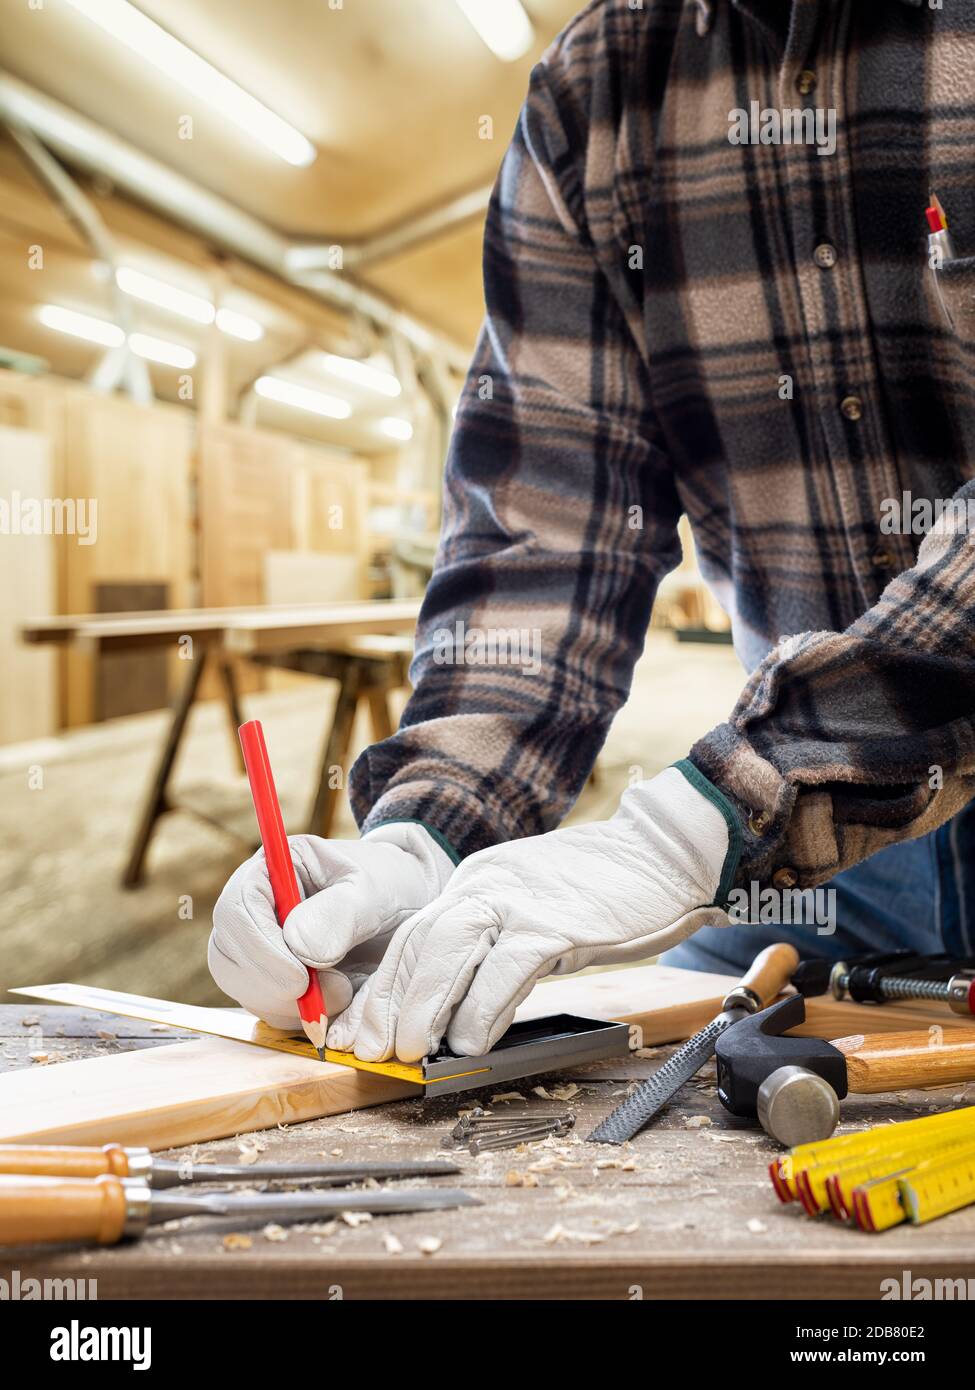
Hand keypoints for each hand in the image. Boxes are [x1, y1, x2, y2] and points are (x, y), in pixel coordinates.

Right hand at [208, 823, 454, 1031]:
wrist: (409, 907)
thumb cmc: (388, 885)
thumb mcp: (376, 888)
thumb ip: (341, 911)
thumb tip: (298, 946)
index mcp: (271, 871)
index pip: (237, 911)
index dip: (259, 950)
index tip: (299, 978)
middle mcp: (254, 911)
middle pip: (229, 958)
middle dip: (276, 987)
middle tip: (335, 992)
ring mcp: (259, 950)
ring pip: (248, 991)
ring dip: (293, 1007)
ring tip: (347, 991)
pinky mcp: (274, 984)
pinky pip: (272, 1012)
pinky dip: (303, 1018)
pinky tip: (340, 1003)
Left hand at [332, 764, 739, 1061]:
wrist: (663, 854)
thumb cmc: (602, 894)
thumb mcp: (532, 918)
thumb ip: (495, 959)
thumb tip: (461, 1024)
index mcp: (476, 882)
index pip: (413, 936)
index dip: (384, 987)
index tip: (361, 1030)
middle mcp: (486, 883)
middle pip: (419, 941)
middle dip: (388, 1000)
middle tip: (371, 1050)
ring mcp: (519, 899)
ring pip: (448, 949)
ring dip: (422, 1005)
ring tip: (411, 1051)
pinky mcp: (556, 920)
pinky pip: (506, 968)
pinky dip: (483, 1009)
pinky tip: (472, 1043)